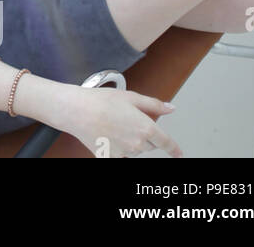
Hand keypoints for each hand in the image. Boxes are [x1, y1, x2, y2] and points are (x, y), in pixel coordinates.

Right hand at [59, 86, 181, 157]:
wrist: (75, 110)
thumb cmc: (100, 101)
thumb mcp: (130, 96)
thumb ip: (154, 104)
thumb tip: (170, 108)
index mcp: (146, 128)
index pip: (167, 143)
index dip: (174, 149)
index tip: (178, 153)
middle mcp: (137, 144)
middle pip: (149, 145)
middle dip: (144, 135)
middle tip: (128, 120)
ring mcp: (124, 153)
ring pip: (134, 150)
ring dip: (130, 141)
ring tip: (114, 124)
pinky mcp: (109, 157)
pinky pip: (120, 155)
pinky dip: (117, 147)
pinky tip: (107, 135)